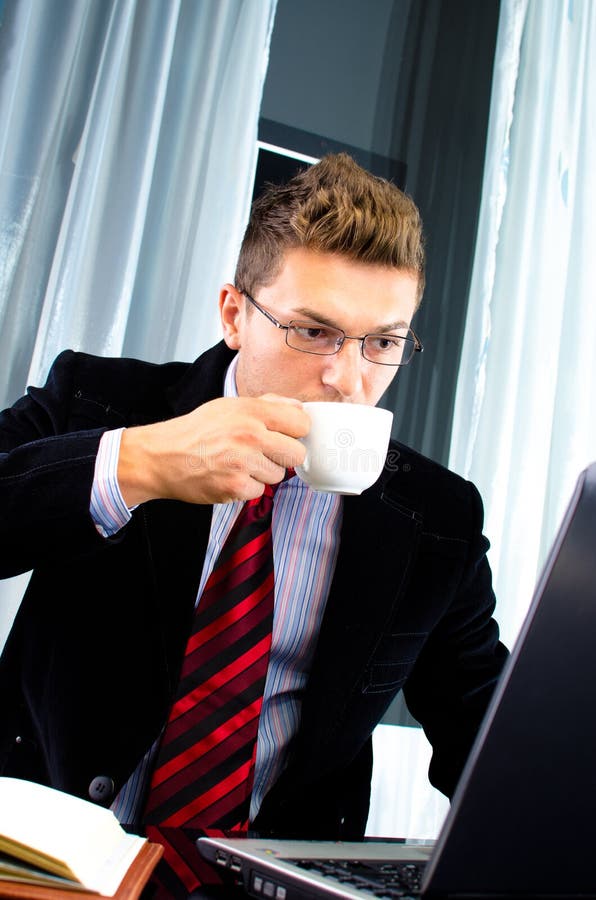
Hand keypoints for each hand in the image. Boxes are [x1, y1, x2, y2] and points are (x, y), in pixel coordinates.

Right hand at [117, 395, 308, 505]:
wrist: (161, 457)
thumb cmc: (197, 431)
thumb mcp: (229, 406)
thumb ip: (267, 404)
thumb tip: (298, 407)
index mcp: (251, 411)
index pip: (302, 422)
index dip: (296, 431)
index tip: (286, 435)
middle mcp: (250, 435)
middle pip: (297, 454)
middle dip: (284, 456)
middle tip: (264, 453)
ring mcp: (244, 463)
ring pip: (279, 475)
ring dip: (263, 473)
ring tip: (239, 464)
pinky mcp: (236, 487)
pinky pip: (259, 491)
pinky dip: (246, 488)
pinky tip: (229, 476)